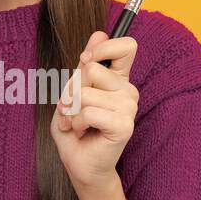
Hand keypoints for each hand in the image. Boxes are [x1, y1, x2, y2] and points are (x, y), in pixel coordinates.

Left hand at [50, 30, 138, 191]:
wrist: (80, 165)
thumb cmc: (75, 130)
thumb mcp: (72, 92)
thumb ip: (84, 65)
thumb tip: (98, 34)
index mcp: (118, 80)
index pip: (126, 46)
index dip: (103, 48)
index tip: (85, 61)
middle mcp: (127, 91)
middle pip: (93, 68)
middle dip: (72, 89)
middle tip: (72, 108)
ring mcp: (129, 108)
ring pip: (86, 92)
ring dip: (71, 110)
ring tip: (76, 123)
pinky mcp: (124, 125)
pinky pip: (89, 111)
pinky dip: (76, 122)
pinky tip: (81, 131)